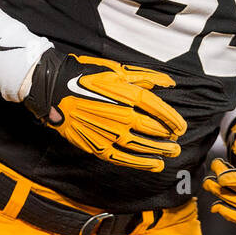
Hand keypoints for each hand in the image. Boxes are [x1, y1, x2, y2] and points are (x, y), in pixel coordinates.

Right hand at [23, 51, 185, 171]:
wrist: (54, 90)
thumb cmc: (85, 76)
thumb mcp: (116, 70)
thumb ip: (145, 77)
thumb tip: (169, 83)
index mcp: (127, 95)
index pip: (158, 109)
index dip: (173, 119)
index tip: (181, 126)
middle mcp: (121, 116)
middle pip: (153, 129)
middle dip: (169, 136)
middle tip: (177, 140)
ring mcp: (109, 134)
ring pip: (142, 146)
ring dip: (160, 151)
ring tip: (172, 152)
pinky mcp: (98, 146)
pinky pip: (124, 159)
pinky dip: (141, 163)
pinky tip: (154, 164)